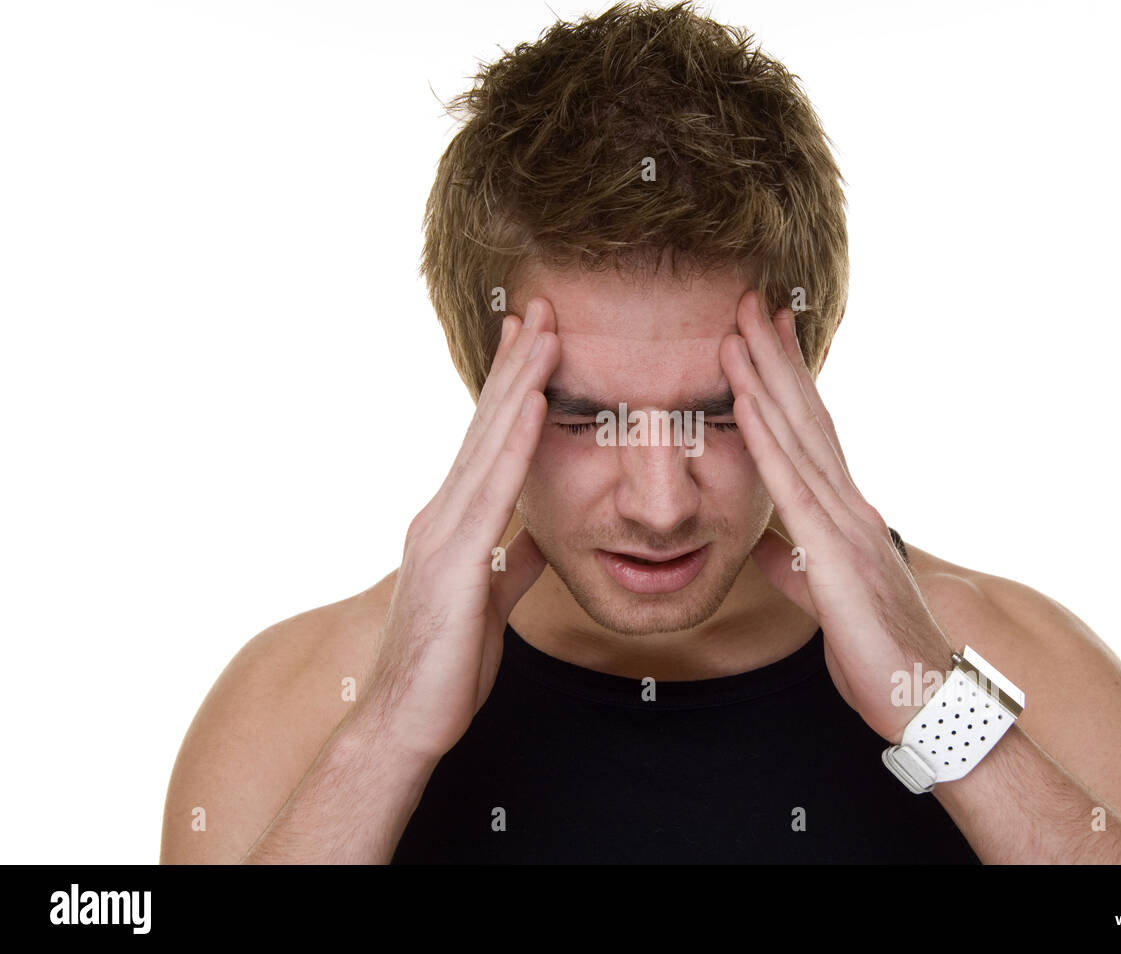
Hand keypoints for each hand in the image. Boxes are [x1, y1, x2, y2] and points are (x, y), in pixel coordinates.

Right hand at [362, 298, 558, 762]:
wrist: (403, 722)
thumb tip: (541, 534)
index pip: (488, 443)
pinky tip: (537, 403)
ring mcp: (443, 533)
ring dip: (520, 383)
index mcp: (454, 522)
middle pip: (486, 427)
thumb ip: (515, 561)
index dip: (513, 390)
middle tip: (540, 309)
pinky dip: (516, 442)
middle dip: (516, 365)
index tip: (536, 343)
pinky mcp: (454, 562)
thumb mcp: (494, 600)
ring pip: (488, 444)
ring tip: (546, 332)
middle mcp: (442, 514)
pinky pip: (492, 490)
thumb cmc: (446, 664)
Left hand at [719, 291, 954, 744]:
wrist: (924, 698)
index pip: (812, 434)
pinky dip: (767, 437)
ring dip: (765, 379)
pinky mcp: (835, 552)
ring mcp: (846, 522)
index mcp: (846, 513)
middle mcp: (850, 503)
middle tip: (750, 302)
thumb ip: (803, 567)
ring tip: (738, 330)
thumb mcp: (827, 601)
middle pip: (807, 416)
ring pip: (798, 436)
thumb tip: (776, 549)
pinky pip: (792, 484)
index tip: (766, 337)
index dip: (786, 383)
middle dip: (775, 357)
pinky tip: (746, 399)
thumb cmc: (880, 654)